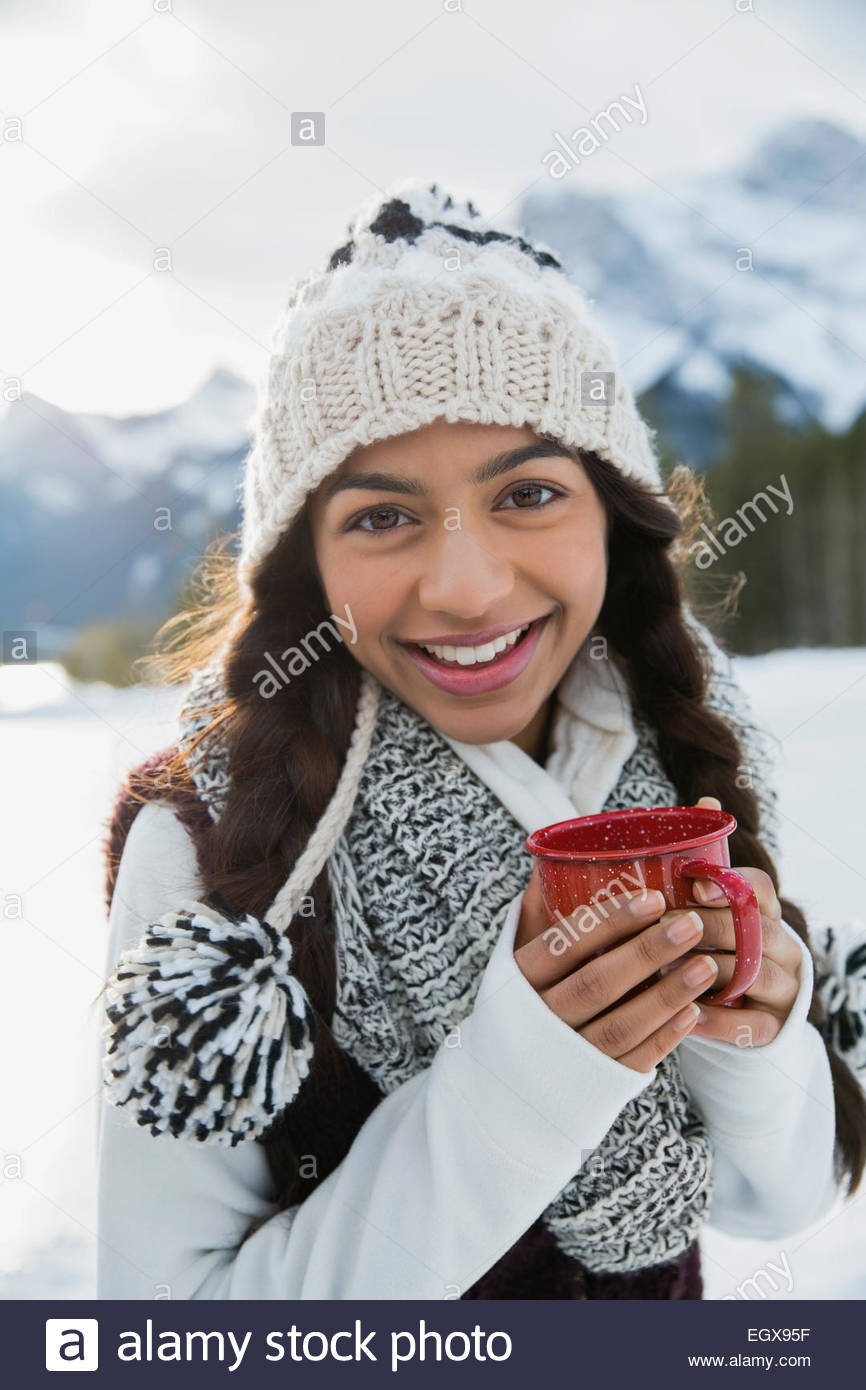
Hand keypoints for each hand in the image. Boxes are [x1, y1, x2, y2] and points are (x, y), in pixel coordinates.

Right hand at [513, 864, 719, 1071]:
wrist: (505, 1084)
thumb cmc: (522, 1002)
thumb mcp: (516, 958)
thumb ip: (537, 913)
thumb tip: (556, 855)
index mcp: (520, 978)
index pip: (563, 944)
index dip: (609, 921)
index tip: (653, 898)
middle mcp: (540, 1018)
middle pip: (596, 983)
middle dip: (647, 953)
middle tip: (692, 924)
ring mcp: (567, 1055)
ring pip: (620, 1025)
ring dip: (666, 994)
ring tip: (707, 965)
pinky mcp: (594, 1084)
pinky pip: (632, 1061)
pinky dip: (665, 1037)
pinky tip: (694, 1012)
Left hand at [667, 796, 801, 1046]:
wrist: (744, 1006)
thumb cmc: (715, 942)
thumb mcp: (711, 902)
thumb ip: (704, 861)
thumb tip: (705, 800)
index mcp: (764, 908)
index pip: (759, 887)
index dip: (728, 886)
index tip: (694, 887)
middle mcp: (781, 944)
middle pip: (751, 930)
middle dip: (704, 927)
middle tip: (660, 928)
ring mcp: (781, 986)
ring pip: (751, 975)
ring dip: (705, 973)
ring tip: (662, 972)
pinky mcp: (772, 1026)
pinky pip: (750, 1025)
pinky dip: (716, 1020)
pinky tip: (684, 1016)